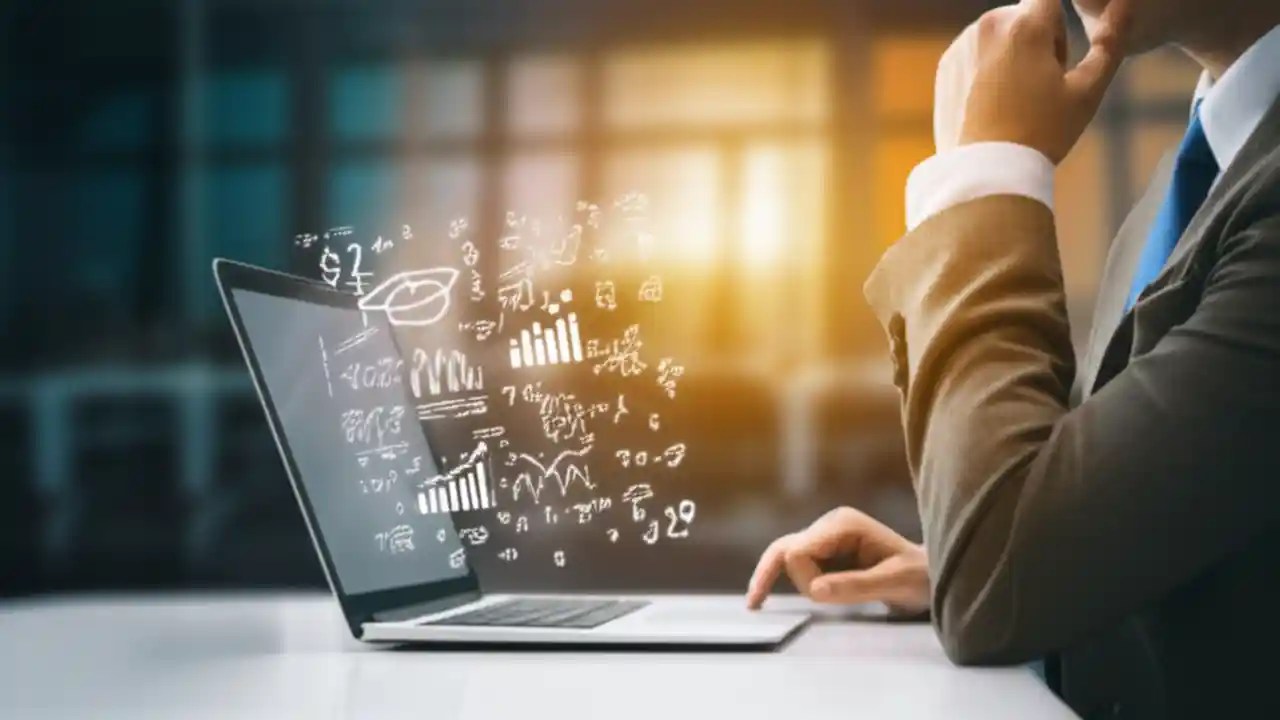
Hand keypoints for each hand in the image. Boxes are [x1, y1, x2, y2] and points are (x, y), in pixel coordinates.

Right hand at [745, 507, 929, 614]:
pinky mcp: (822, 551)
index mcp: (843, 524)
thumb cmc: (919, 577)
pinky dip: (782, 580)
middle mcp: (828, 525)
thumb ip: (855, 586)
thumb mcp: (894, 582)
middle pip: (785, 551)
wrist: (930, 576)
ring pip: (784, 558)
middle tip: (788, 603)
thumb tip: (814, 590)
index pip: (797, 551)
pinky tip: (761, 596)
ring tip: (829, 599)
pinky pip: (790, 564)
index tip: (829, 596)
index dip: (804, 579)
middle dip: (790, 579)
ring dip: (794, 583)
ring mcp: (823, 537)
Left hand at [934, 0, 1128, 162]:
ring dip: (1015, 52)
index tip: (1059, 55)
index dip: (1062, 18)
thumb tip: (1125, 3)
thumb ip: (1112, 40)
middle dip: (1042, 38)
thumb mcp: (1087, 89)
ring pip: (1002, 34)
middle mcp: (989, 25)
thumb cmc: (1044, 132)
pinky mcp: (946, 65)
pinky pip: (977, 53)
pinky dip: (989, 68)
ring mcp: (961, 45)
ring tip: (1020, 97)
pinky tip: (996, 102)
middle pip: (1028, 15)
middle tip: (1047, 85)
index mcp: (1025, 25)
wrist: (987, 171)